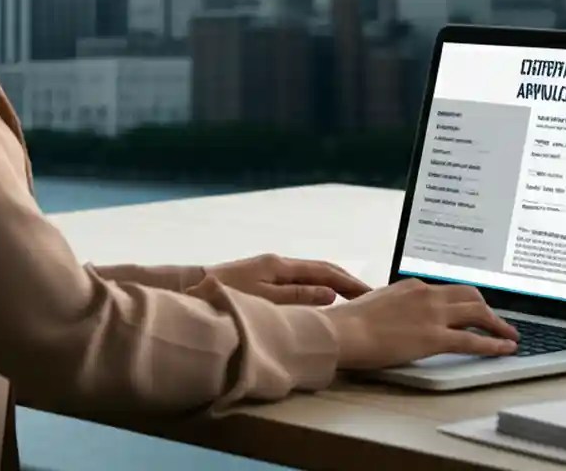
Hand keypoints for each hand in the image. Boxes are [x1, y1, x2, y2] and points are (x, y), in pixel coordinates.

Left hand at [198, 254, 372, 305]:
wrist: (194, 289)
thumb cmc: (227, 297)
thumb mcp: (265, 300)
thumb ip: (299, 297)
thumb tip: (331, 293)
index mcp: (281, 266)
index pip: (325, 272)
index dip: (350, 283)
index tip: (371, 295)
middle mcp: (279, 264)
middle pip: (322, 270)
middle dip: (347, 281)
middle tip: (370, 297)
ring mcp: (271, 270)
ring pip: (312, 276)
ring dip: (333, 285)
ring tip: (353, 300)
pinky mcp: (264, 278)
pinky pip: (300, 282)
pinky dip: (318, 289)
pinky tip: (322, 302)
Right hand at [322, 279, 518, 368]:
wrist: (343, 331)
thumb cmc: (350, 322)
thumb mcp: (374, 303)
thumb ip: (392, 306)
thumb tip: (395, 315)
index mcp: (412, 286)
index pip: (446, 292)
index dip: (463, 303)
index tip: (471, 311)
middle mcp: (427, 294)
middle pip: (470, 296)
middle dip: (486, 309)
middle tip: (497, 322)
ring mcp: (433, 315)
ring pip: (478, 313)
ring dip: (497, 324)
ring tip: (509, 335)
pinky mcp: (435, 337)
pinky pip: (473, 340)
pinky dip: (494, 344)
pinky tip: (504, 349)